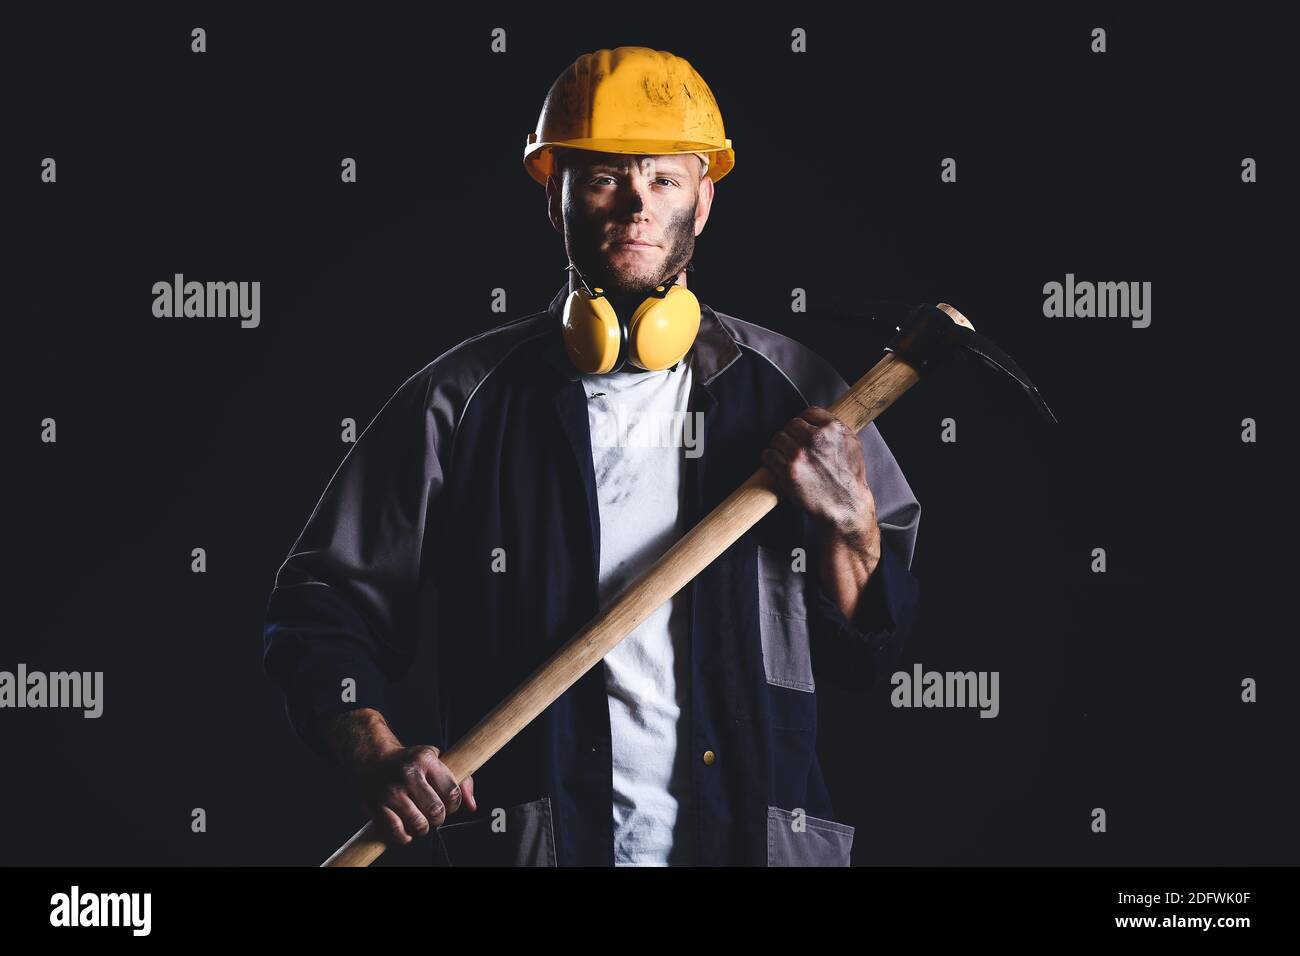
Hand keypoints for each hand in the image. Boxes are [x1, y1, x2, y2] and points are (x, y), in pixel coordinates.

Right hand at [352, 743, 477, 844]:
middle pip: (436, 811)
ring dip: (423, 829)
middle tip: (433, 815)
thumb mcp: (437, 761)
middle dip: (439, 819)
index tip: (448, 805)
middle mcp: (408, 774)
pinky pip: (397, 832)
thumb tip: (472, 806)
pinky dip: (404, 836)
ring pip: (418, 824)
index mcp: (426, 760)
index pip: (452, 792)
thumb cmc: (410, 762)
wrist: (371, 757)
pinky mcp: (376, 805)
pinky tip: (405, 828)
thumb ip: (461, 781)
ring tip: (419, 821)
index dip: (454, 805)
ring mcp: (391, 790)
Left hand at [760, 406, 877, 537]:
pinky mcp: (788, 471)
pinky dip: (770, 458)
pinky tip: (777, 463)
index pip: (809, 412)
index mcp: (833, 429)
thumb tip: (816, 420)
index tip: (802, 431)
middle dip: (791, 434)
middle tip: (793, 446)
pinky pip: (769, 455)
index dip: (804, 422)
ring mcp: (800, 454)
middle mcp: (816, 438)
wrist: (846, 506)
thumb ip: (835, 429)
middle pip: (791, 424)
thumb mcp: (852, 444)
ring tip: (785, 456)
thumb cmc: (850, 478)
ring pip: (778, 438)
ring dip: (779, 446)